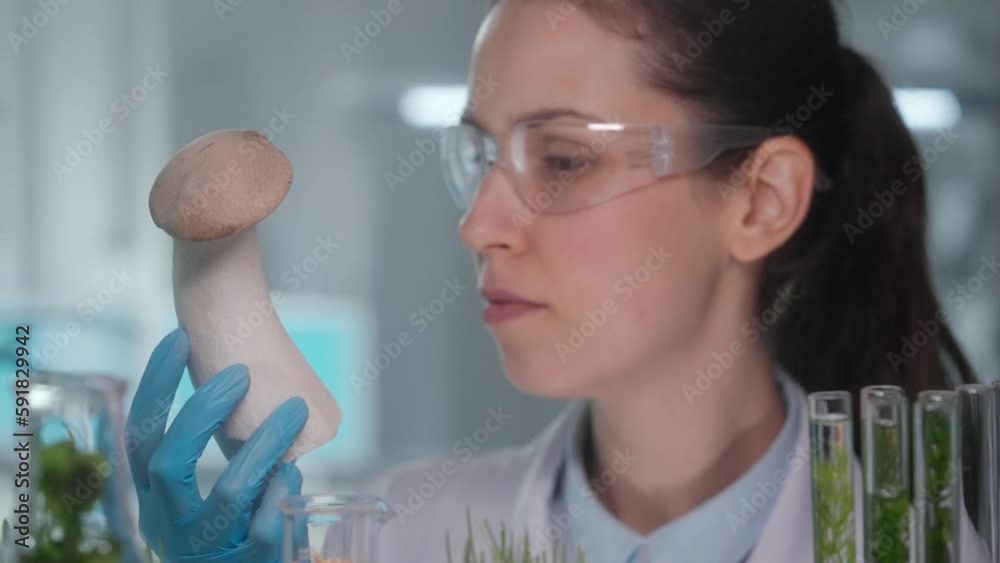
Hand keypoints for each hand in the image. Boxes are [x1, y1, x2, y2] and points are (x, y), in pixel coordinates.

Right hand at [126, 328, 308, 561]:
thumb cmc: (217, 533)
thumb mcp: (194, 496)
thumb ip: (206, 454)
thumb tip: (236, 384)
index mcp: (151, 496)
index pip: (140, 435)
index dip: (156, 387)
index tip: (178, 338)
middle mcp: (167, 520)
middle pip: (170, 462)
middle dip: (204, 411)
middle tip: (241, 373)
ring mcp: (203, 546)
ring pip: (231, 490)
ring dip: (265, 443)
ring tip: (295, 410)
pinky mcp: (244, 561)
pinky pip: (264, 524)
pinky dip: (280, 493)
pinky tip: (293, 474)